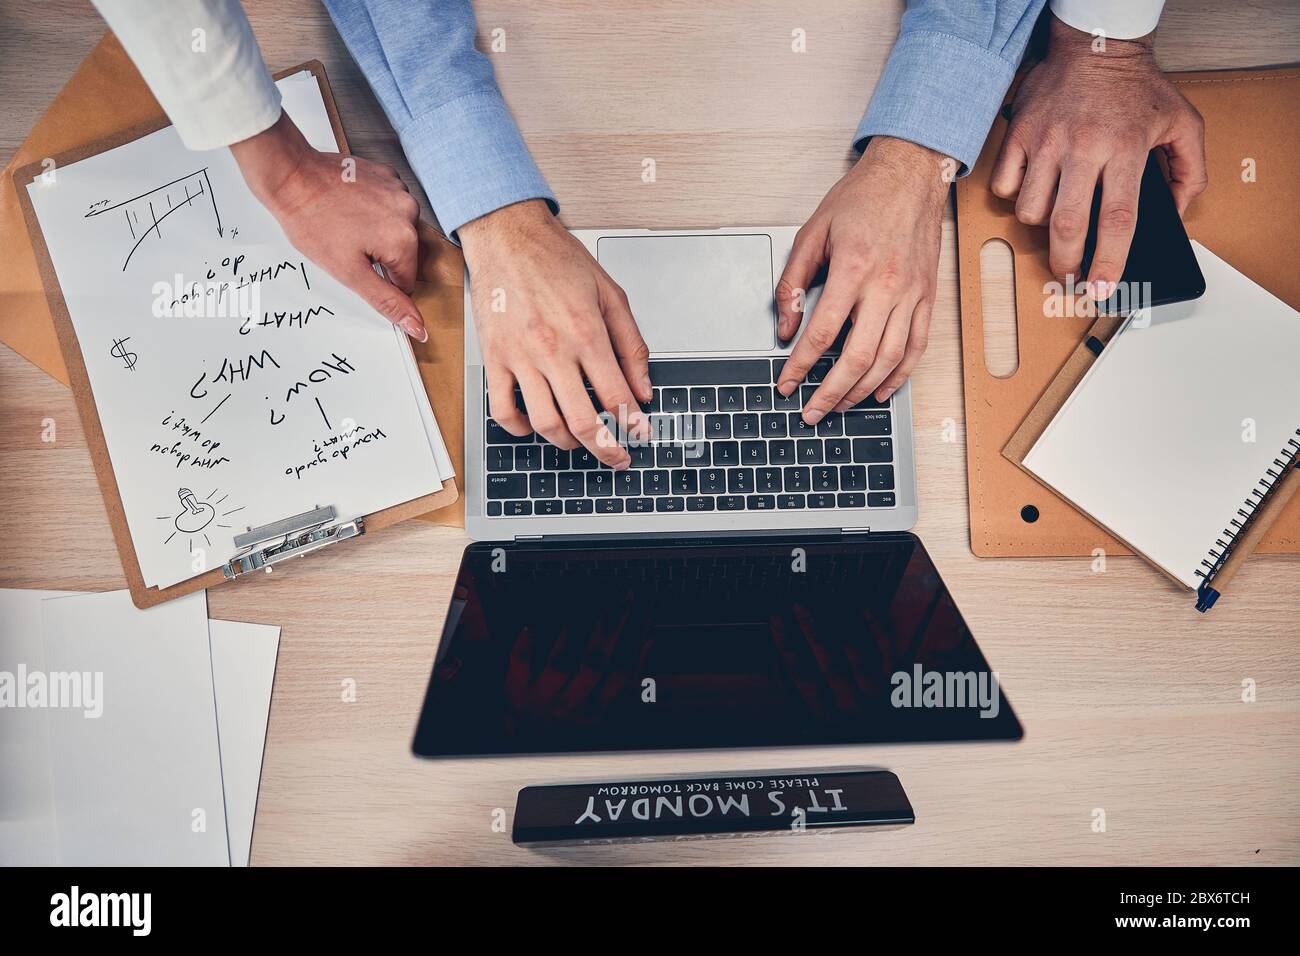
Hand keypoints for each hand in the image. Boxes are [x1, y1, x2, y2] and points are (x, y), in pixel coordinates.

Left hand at [230, 112, 425, 340]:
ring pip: (397, 228)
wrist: (292, 177)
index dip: (378, 279)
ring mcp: (399, 190)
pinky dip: (374, 209)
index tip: (355, 264)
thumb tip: (417, 326)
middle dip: (379, 254)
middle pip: (404, 253)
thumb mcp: (348, 272)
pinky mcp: (387, 175)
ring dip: (377, 231)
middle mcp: (409, 212)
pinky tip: (351, 206)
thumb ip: (386, 300)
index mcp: (403, 240)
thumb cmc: (312, 222)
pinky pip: (390, 204)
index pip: (406, 281)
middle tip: (348, 242)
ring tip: (347, 222)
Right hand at [459, 199, 651, 469]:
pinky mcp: (494, 358)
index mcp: (587, 334)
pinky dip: (519, 428)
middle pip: (583, 422)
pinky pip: (502, 409)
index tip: (641, 435)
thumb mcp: (610, 294)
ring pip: (545, 423)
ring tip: (580, 441)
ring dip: (567, 443)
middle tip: (617, 457)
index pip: (616, 398)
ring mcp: (520, 357)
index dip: (634, 425)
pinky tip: (533, 426)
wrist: (507, 235)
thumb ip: (632, 345)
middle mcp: (554, 350)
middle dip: (607, 449)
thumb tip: (644, 388)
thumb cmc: (556, 258)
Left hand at [776, 136, 947, 419]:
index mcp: (853, 269)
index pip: (822, 333)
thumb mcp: (812, 233)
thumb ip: (792, 282)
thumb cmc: (862, 199)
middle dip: (830, 392)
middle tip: (811, 411)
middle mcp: (887, 287)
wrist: (911, 174)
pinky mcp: (928, 297)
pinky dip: (899, 375)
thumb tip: (784, 327)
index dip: (800, 366)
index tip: (786, 383)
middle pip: (858, 356)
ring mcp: (912, 295)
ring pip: (889, 359)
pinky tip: (881, 391)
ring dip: (862, 390)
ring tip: (840, 406)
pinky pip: (916, 347)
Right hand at [990, 15, 1207, 299]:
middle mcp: (1083, 147)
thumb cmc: (1137, 87)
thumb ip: (1189, 172)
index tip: (1101, 288)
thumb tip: (1176, 215)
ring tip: (1056, 217)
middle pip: (1065, 226)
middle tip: (1070, 276)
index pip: (1116, 220)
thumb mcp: (1183, 123)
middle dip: (1065, 263)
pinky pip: (1005, 186)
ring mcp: (1046, 142)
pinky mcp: (1018, 135)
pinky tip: (1034, 189)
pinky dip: (1017, 197)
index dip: (1108, 262)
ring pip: (1030, 211)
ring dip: (1042, 226)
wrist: (1095, 44)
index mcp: (1126, 148)